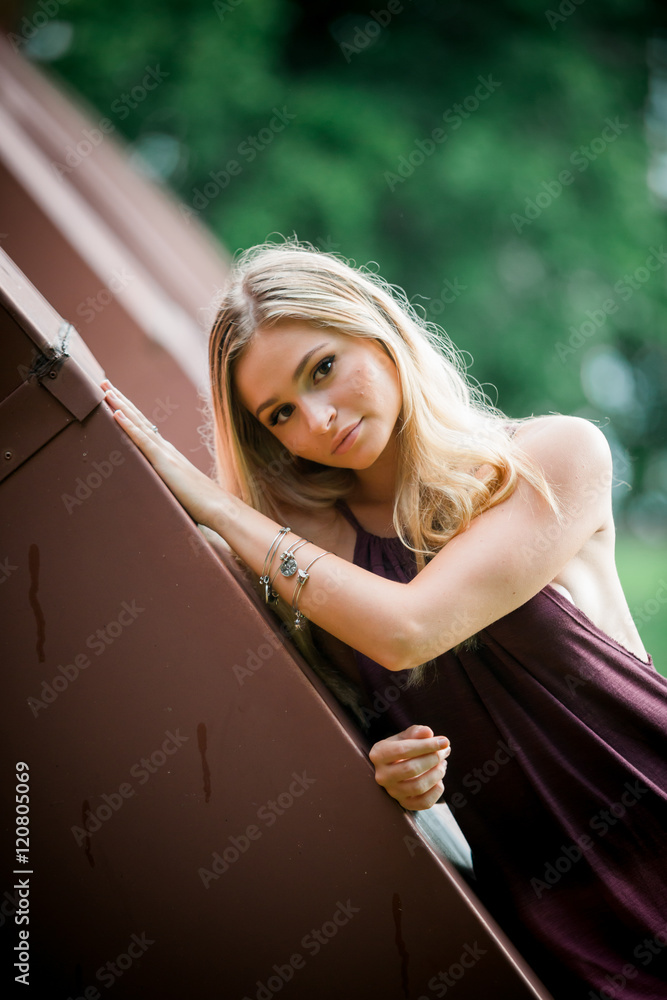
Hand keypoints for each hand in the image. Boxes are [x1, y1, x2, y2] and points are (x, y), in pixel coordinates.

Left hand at [100, 380, 225, 526]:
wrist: (218, 506)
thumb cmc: (200, 503)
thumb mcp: (176, 489)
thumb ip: (164, 482)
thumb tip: (152, 487)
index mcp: (167, 453)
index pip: (144, 427)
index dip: (128, 411)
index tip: (114, 396)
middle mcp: (165, 448)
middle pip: (139, 419)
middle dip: (120, 400)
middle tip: (104, 382)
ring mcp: (165, 453)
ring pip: (138, 424)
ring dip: (121, 406)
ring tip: (106, 390)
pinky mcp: (163, 462)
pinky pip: (142, 440)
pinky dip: (128, 426)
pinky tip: (116, 414)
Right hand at [369, 724, 449, 810]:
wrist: (397, 767)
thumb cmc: (403, 748)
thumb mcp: (406, 736)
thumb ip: (416, 732)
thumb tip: (428, 732)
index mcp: (379, 755)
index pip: (403, 750)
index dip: (426, 745)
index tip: (444, 741)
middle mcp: (382, 775)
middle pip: (411, 769)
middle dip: (433, 758)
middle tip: (445, 751)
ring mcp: (392, 792)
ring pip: (418, 786)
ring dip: (436, 774)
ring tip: (443, 764)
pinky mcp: (404, 803)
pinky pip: (424, 802)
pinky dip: (437, 791)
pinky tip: (439, 779)